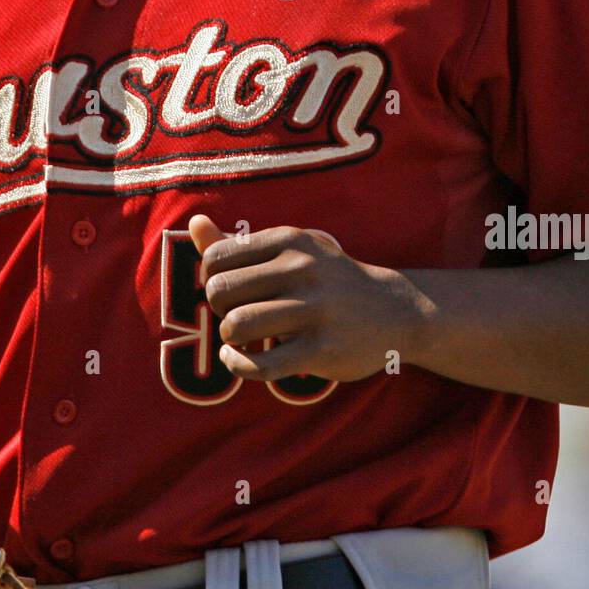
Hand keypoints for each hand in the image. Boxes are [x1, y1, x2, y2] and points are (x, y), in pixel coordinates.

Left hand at [189, 215, 429, 382]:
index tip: (232, 291)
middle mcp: (302, 269)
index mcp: (289, 239)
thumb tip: (194, 223)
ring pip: (237, 326)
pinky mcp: (322, 349)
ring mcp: (314, 309)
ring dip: (230, 338)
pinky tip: (239, 359)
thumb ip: (237, 242)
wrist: (393, 310)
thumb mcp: (290, 250)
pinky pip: (261, 364)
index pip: (216, 258)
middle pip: (221, 292)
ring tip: (241, 337)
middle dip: (220, 309)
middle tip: (237, 314)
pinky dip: (238, 365)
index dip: (212, 279)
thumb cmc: (327, 279)